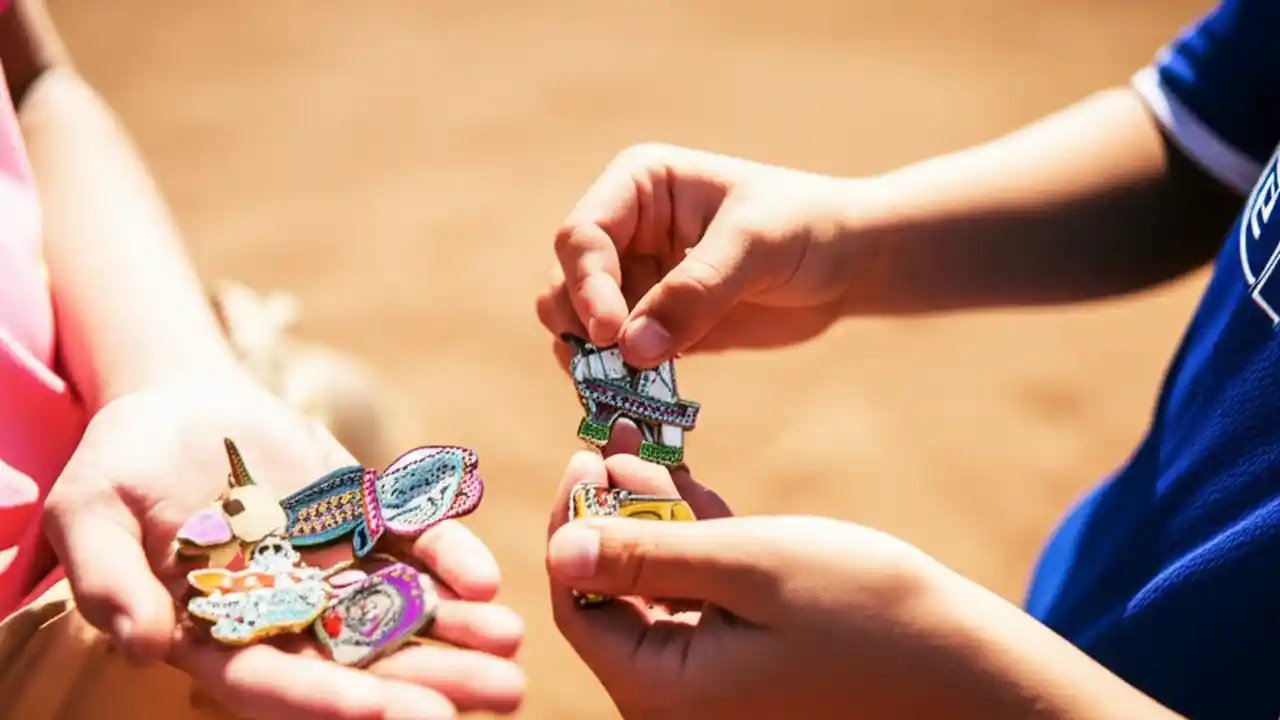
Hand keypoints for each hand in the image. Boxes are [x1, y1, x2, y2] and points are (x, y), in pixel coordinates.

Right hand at [43, 373, 524, 718]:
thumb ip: (109, 579)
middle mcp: (283, 613)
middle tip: (494, 699)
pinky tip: (488, 580)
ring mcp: (329, 567)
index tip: (377, 711)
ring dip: (456, 631)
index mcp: (214, 633)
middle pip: (356, 662)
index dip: (319, 701)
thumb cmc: (117, 465)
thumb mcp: (90, 514)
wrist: (175, 404)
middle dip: (422, 681)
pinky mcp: (361, 520)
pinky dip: (447, 559)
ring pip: (398, 609)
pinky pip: (410, 543)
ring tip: (511, 647)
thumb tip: (141, 645)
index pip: (270, 682)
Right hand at [536, 143, 866, 367]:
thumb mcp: (756, 245)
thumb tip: (630, 349)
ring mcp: (637, 281)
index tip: (612, 333)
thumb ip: (695, 292)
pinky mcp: (655, 327)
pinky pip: (618, 359)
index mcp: (639, 186)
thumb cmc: (808, 228)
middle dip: (581, 328)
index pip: (582, 236)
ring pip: (581, 327)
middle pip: (566, 283)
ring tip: (626, 390)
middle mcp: (626, 231)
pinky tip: (643, 401)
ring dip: (593, 362)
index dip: (587, 286)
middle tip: (611, 370)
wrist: (850, 262)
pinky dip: (620, 382)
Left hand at [544, 434, 1164, 718]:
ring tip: (648, 448)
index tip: (589, 455)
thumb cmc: (865, 612)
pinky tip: (688, 489)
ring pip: (656, 589)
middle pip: (613, 594)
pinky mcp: (745, 667)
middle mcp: (676, 701)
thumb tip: (558, 547)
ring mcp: (713, 687)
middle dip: (613, 513)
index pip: (578, 602)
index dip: (574, 523)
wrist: (965, 667)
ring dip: (651, 519)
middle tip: (619, 440)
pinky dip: (693, 545)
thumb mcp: (748, 566)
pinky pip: (699, 600)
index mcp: (663, 691)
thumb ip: (647, 555)